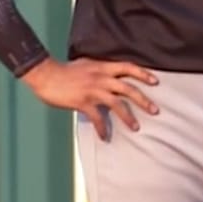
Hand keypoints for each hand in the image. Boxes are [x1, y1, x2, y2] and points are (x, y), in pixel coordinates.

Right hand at [21, 57, 159, 140]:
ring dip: (128, 117)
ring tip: (136, 128)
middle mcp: (102, 78)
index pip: (129, 67)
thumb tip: (110, 74)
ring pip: (117, 104)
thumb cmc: (65, 70)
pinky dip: (101, 128)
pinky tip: (105, 137)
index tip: (156, 81)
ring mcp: (93, 90)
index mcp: (103, 67)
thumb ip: (101, 70)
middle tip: (156, 111)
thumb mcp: (87, 64)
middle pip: (129, 89)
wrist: (46, 74)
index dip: (144, 74)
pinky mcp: (83, 102)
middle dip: (144, 100)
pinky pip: (97, 117)